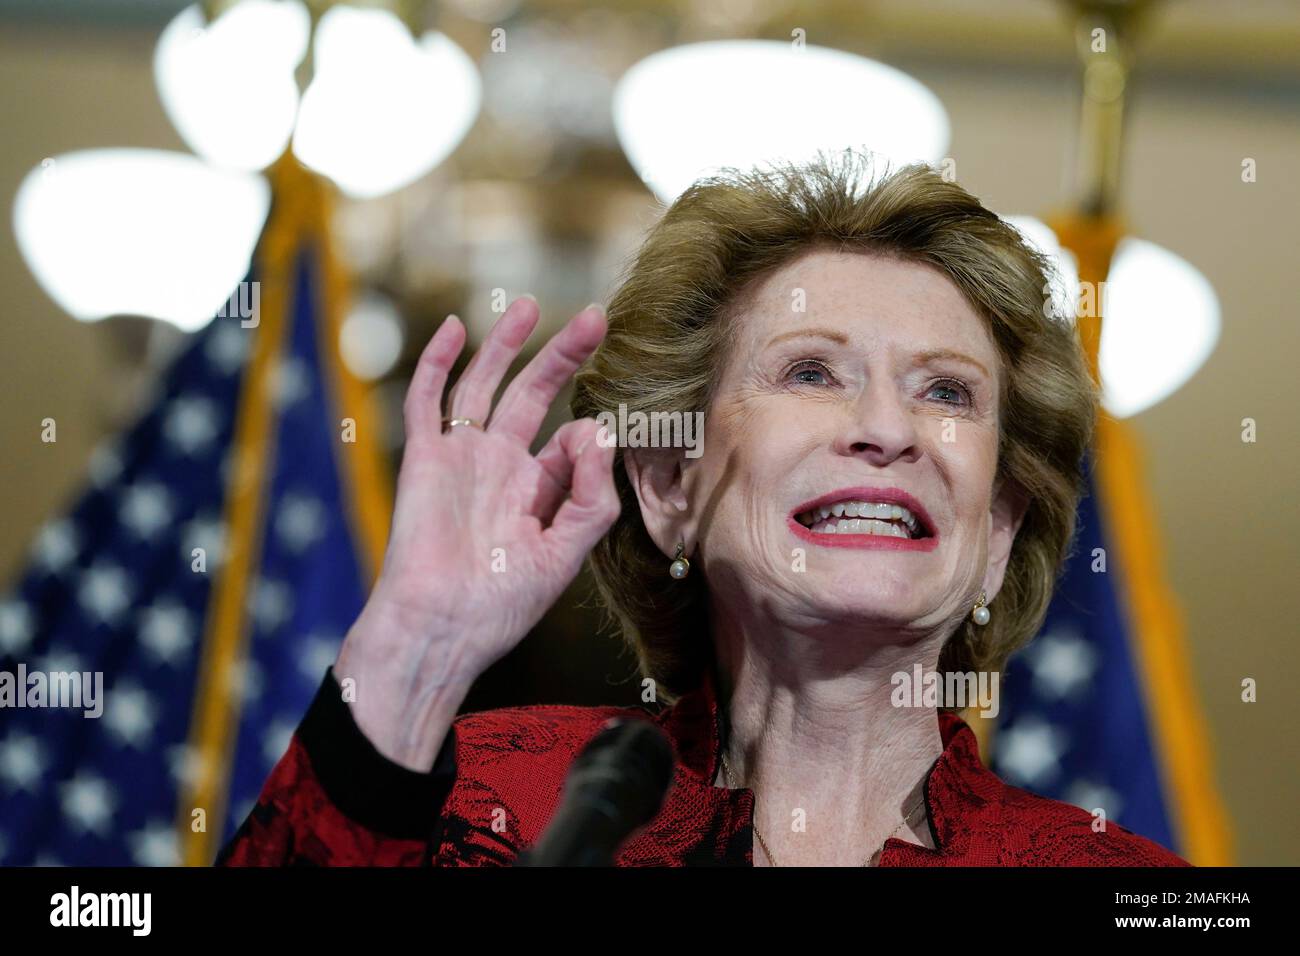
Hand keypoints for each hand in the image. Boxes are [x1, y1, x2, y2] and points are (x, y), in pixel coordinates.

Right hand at [335, 296, 619, 767]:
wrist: (442, 628)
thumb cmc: (503, 604)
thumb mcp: (566, 553)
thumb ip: (591, 496)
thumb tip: (594, 428)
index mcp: (536, 490)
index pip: (570, 439)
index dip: (587, 438)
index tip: (586, 451)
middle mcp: (500, 466)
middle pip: (533, 394)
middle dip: (563, 355)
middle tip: (596, 317)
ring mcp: (461, 458)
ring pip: (484, 385)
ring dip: (506, 344)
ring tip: (531, 305)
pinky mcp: (425, 458)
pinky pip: (428, 401)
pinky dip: (437, 362)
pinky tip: (454, 327)